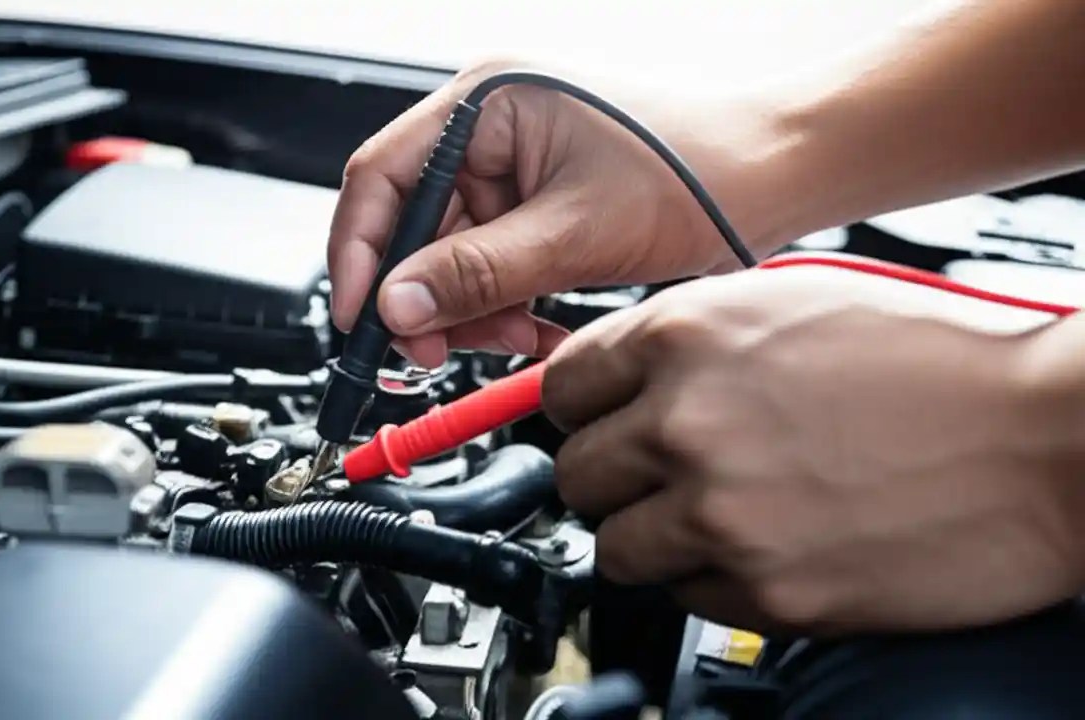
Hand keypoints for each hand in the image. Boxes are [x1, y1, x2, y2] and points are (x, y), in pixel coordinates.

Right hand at [328, 61, 785, 367]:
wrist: (777, 176)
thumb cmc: (699, 170)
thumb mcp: (576, 232)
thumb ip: (478, 272)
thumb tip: (398, 303)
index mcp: (488, 100)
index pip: (383, 175)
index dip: (360, 253)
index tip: (362, 319)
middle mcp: (490, 125)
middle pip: (414, 223)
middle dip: (427, 296)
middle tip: (435, 351)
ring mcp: (514, 163)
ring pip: (452, 255)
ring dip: (473, 310)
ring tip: (515, 338)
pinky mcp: (537, 200)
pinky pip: (493, 262)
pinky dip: (505, 304)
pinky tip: (534, 328)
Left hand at [544, 266, 1084, 634]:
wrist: (1046, 437)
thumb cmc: (939, 359)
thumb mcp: (791, 304)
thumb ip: (688, 341)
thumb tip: (617, 376)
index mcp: (685, 337)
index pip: (559, 388)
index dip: (581, 408)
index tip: (599, 422)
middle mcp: (687, 423)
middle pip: (575, 474)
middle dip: (615, 476)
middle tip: (663, 474)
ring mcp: (721, 513)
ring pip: (617, 547)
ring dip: (655, 536)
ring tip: (721, 514)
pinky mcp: (765, 591)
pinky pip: (687, 597)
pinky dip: (713, 579)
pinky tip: (771, 544)